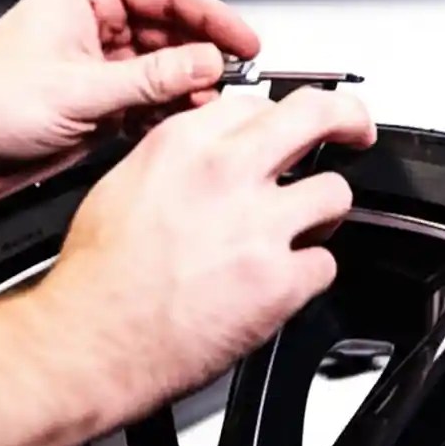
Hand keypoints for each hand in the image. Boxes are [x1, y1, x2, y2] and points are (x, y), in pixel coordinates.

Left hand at [0, 0, 260, 203]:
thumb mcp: (79, 89)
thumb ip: (150, 79)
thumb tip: (206, 64)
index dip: (214, 18)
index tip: (246, 44)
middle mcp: (94, 24)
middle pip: (173, 31)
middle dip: (203, 57)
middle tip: (234, 83)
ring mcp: (97, 64)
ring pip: (164, 69)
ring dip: (187, 89)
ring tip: (208, 108)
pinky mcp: (95, 103)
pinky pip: (147, 100)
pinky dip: (166, 112)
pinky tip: (179, 124)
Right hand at [35, 88, 377, 419]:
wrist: (89, 343)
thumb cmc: (96, 277)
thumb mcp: (122, 185)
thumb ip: (178, 159)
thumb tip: (211, 153)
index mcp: (183, 144)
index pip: (257, 102)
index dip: (276, 117)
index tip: (287, 127)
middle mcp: (225, 173)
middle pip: (317, 115)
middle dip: (347, 118)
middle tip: (355, 131)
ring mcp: (257, 225)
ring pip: (335, 193)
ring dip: (322, 213)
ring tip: (302, 230)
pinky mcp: (278, 281)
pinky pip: (324, 264)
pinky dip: (307, 276)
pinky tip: (279, 283)